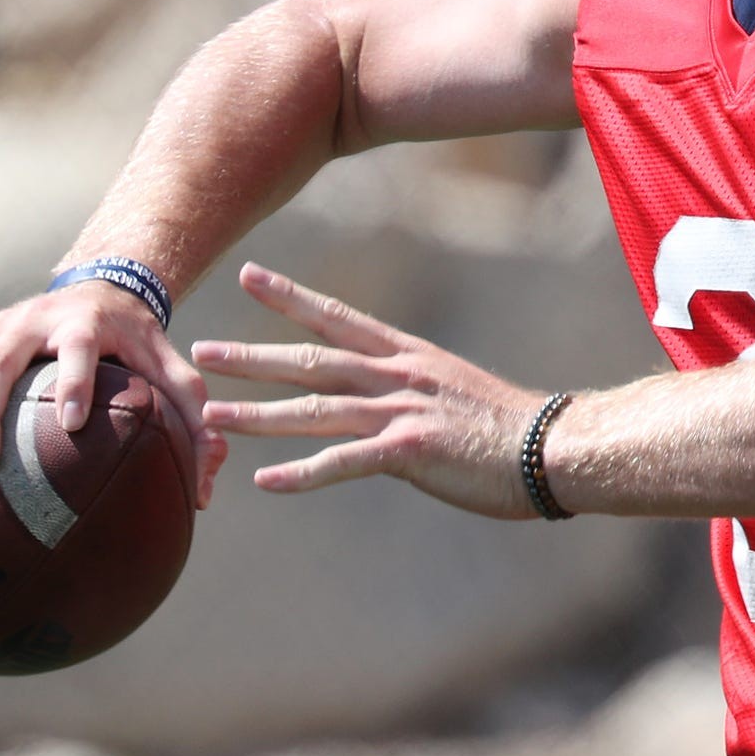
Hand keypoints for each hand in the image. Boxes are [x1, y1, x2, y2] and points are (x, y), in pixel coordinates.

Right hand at [0, 280, 228, 506]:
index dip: (73, 380)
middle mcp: (31, 321)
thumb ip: (193, 421)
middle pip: (0, 361)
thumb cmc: (137, 345)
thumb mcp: (172, 370)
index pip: (76, 347)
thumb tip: (205, 494)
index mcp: (86, 324)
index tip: (72, 423)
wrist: (97, 289)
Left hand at [191, 264, 548, 519]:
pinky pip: (346, 462)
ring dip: (258, 415)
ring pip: (316, 409)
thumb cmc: (509, 427)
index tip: (249, 274)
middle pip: (313, 361)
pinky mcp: (411, 451)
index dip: (291, 297)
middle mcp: (399, 376)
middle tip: (200, 350)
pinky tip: (266, 481)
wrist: (554, 448)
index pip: (339, 318)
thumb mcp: (452, 393)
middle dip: (253, 357)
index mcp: (408, 357)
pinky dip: (304, 472)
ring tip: (210, 418)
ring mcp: (404, 412)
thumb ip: (409, 394)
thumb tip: (379, 406)